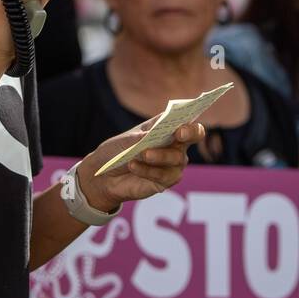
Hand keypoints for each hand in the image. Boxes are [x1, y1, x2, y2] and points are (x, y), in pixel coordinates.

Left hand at [76, 120, 204, 211]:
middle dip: (189, 133)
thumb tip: (151, 136)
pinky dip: (148, 170)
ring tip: (143, 154)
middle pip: (194, 135)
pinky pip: (164, 175)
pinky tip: (133, 166)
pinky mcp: (166, 181)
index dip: (188, 117)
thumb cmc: (117, 151)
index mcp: (165, 127)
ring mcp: (172, 163)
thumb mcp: (124, 141)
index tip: (183, 121)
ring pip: (178, 158)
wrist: (104, 176)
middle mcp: (174, 143)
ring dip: (161, 155)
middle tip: (179, 133)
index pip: (185, 118)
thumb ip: (139, 138)